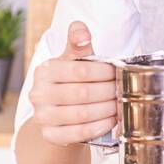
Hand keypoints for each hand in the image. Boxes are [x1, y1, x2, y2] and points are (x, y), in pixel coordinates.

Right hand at [28, 21, 118, 146]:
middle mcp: (38, 94)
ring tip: (120, 105)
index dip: (104, 72)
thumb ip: (78, 43)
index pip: (80, 70)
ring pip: (82, 114)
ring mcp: (42, 116)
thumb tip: (81, 29)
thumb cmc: (71, 81)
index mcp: (44, 71)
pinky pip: (78, 133)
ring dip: (107, 110)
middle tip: (124, 91)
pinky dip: (99, 127)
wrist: (58, 113)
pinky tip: (111, 121)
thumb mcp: (74, 60)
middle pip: (83, 93)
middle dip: (109, 92)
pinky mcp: (49, 135)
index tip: (118, 73)